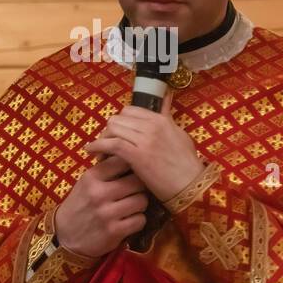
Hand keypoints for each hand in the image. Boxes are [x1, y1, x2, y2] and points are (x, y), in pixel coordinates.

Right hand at [54, 154, 148, 257]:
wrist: (64, 235)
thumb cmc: (80, 204)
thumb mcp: (87, 183)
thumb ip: (106, 169)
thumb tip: (133, 155)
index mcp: (92, 177)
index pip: (123, 160)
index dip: (133, 165)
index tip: (133, 171)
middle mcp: (99, 193)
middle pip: (138, 181)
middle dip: (140, 186)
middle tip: (135, 191)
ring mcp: (107, 213)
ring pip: (142, 201)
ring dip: (140, 205)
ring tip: (132, 207)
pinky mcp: (114, 231)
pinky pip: (140, 220)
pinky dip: (138, 221)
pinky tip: (129, 221)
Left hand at [85, 97, 202, 203]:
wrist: (192, 185)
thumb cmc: (187, 164)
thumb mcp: (180, 135)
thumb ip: (168, 117)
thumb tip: (166, 98)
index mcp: (160, 120)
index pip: (130, 110)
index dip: (120, 121)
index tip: (116, 133)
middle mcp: (151, 125)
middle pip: (118, 118)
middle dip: (109, 130)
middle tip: (107, 144)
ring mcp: (144, 140)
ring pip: (112, 128)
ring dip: (103, 138)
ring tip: (100, 151)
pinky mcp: (137, 155)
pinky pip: (111, 144)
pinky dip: (98, 146)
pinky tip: (91, 152)